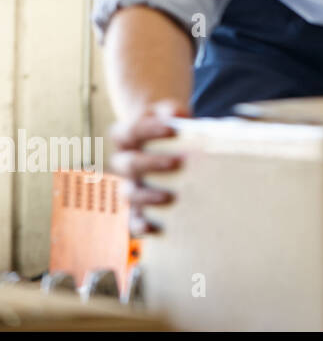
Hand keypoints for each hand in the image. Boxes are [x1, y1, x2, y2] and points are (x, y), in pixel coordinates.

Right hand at [108, 100, 187, 236]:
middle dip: (152, 164)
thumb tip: (179, 115)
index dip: (148, 129)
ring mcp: (130, 185)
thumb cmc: (169, 128)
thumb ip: (173, 111)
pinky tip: (155, 228)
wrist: (165, 140)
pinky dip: (139, 226)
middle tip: (180, 161)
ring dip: (148, 196)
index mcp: (127, 136)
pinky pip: (131, 220)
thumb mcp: (170, 114)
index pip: (129, 131)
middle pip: (128, 164)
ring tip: (172, 197)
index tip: (173, 127)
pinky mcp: (137, 207)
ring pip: (128, 194)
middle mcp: (124, 161)